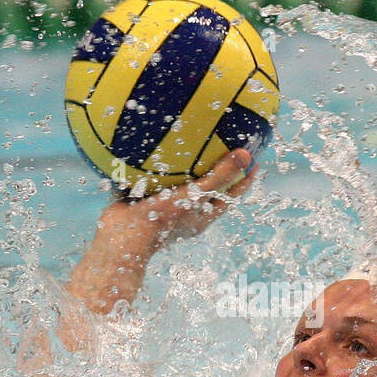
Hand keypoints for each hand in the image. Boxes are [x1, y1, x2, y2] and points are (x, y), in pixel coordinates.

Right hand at [100, 148, 256, 248]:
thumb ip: (220, 176)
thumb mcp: (196, 196)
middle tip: (225, 142)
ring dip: (183, 165)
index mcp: (202, 217)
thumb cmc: (162, 221)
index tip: (254, 157)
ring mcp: (165, 208)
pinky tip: (152, 142)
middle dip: (216, 167)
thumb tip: (246, 155)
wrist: (122, 238)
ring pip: (179, 183)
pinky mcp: (145, 202)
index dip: (245, 177)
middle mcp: (186, 214)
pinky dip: (154, 164)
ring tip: (189, 138)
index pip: (232, 194)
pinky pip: (152, 179)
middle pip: (208, 187)